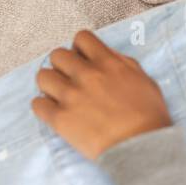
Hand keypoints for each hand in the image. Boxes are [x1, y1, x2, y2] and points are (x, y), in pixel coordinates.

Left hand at [31, 30, 171, 160]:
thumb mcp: (143, 79)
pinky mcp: (59, 119)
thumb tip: (105, 55)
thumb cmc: (148, 114)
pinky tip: (55, 111)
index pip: (81, 38)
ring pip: (42, 76)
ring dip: (50, 83)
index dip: (80, 47)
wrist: (139, 146)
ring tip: (59, 94)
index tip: (82, 58)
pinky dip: (43, 106)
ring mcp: (71, 96)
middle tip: (70, 78)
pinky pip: (37, 104)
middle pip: (57, 55)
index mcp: (108, 62)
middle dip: (63, 64)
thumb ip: (121, 63)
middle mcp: (86, 75)